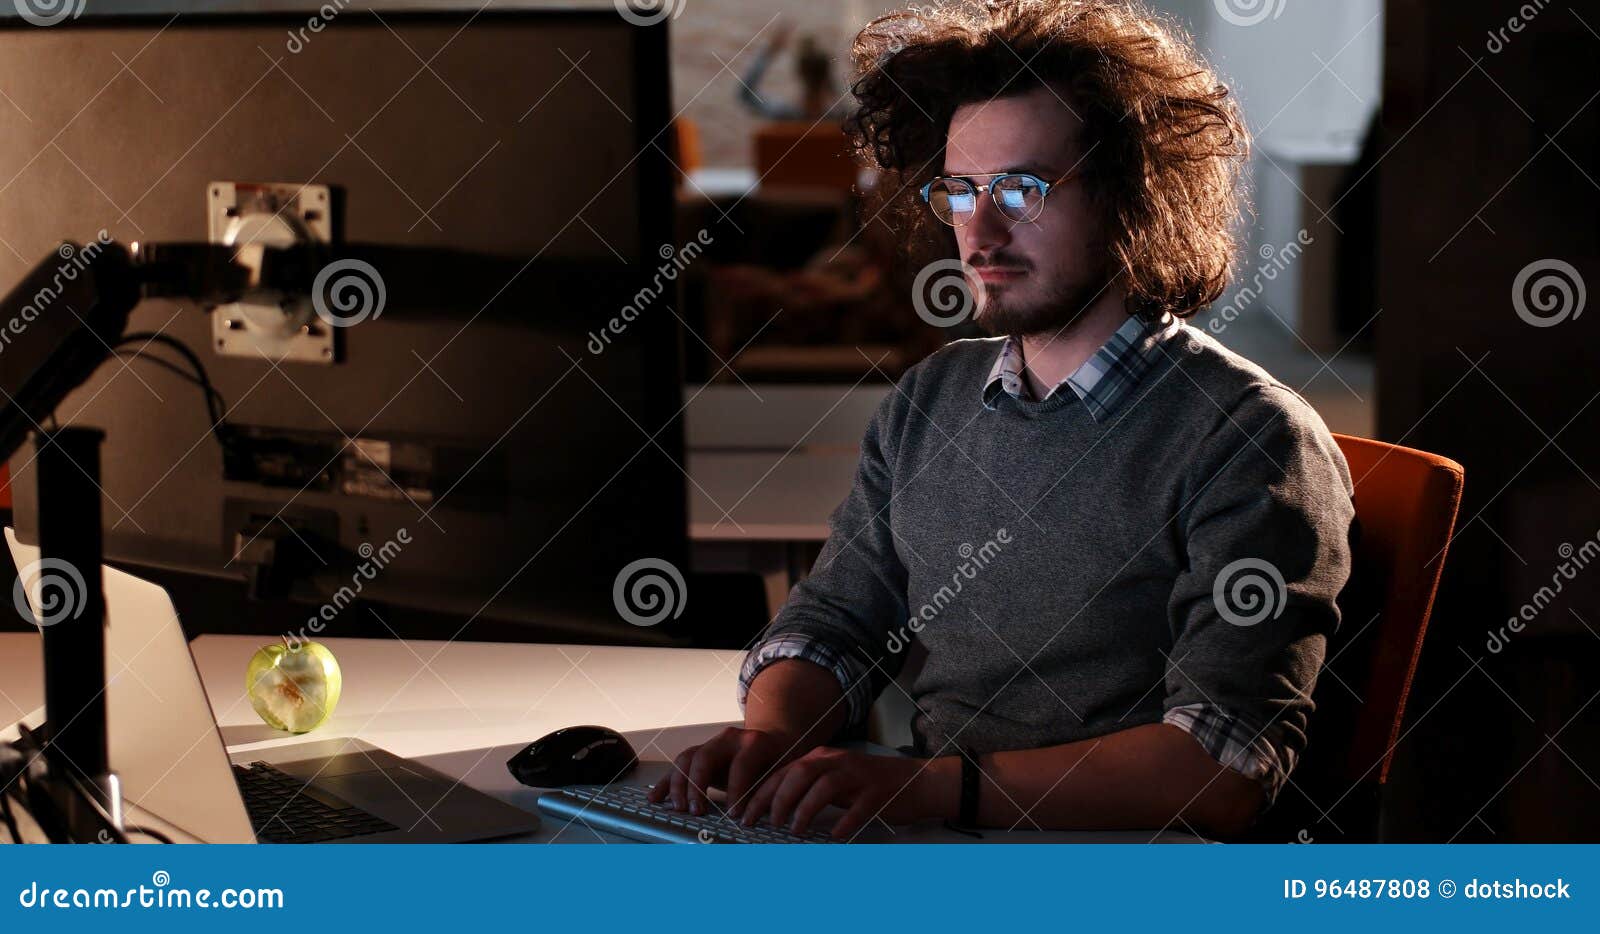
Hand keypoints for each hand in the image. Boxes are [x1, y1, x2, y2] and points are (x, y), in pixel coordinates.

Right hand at [645, 726, 800, 816]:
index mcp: (753, 742)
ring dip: (679, 785)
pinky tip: (655, 798)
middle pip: (704, 757)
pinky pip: (677, 766)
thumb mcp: (779, 773)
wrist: (771, 740)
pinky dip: (666, 783)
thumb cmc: (775, 761)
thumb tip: (763, 819)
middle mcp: (729, 739)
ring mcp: (710, 744)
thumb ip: (768, 792)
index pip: (740, 765)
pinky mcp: (698, 755)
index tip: (735, 815)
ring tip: (678, 808)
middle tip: (697, 811)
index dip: (737, 790)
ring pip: (686, 759)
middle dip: (697, 786)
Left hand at [737, 746, 950, 839]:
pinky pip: (857, 808)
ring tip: (796, 830)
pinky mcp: (877, 793)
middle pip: (798, 775)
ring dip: (805, 810)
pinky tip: (835, 836)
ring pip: (823, 788)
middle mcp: (837, 762)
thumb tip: (773, 809)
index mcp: (822, 758)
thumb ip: (807, 788)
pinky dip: (843, 823)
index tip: (745, 814)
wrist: (914, 782)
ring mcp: (858, 776)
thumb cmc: (868, 785)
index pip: (784, 772)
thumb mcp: (833, 780)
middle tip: (768, 823)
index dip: (762, 793)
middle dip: (778, 800)